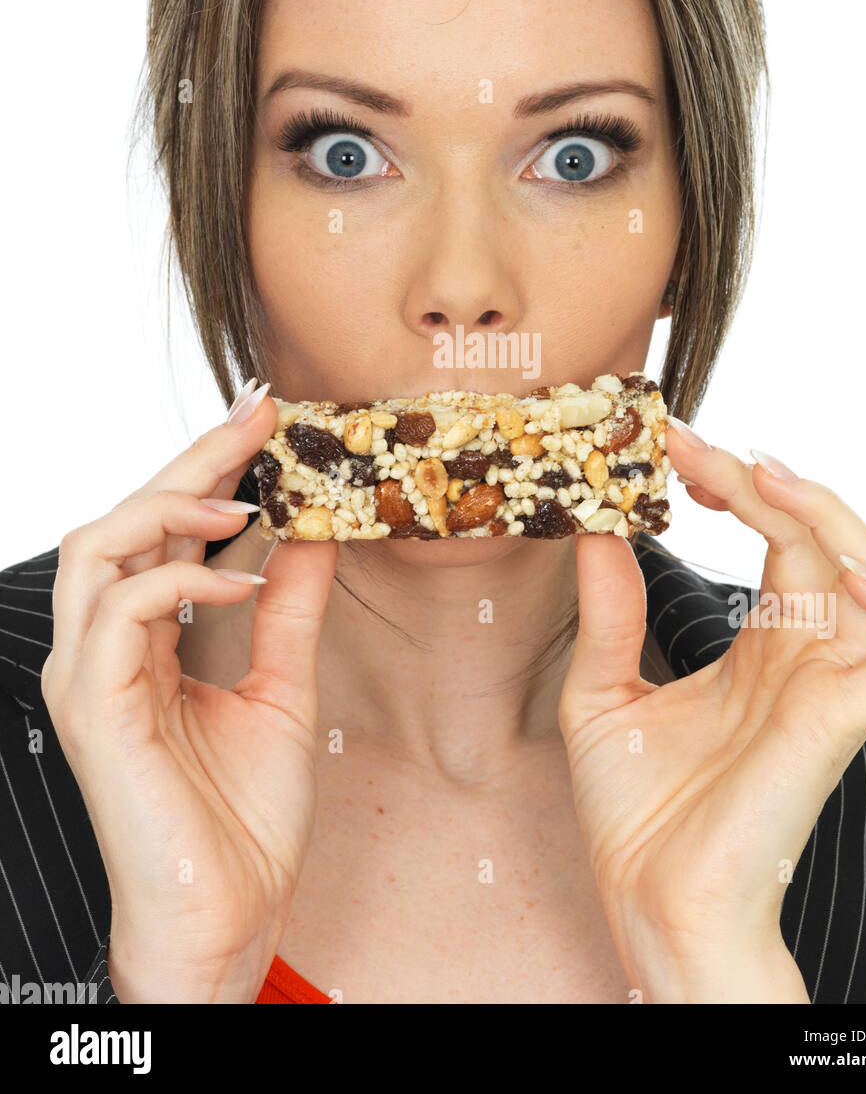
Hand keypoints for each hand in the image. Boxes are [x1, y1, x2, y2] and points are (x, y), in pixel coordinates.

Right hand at [41, 384, 338, 1001]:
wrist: (227, 913)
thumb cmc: (241, 816)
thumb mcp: (281, 688)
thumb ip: (287, 611)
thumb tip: (313, 535)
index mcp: (142, 641)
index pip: (162, 530)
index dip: (207, 466)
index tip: (263, 414)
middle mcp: (104, 648)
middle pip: (124, 517)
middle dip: (191, 458)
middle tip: (257, 414)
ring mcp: (91, 676)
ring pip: (99, 545)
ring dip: (173, 505)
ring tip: (243, 497)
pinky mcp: (95, 708)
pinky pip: (119, 611)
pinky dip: (180, 581)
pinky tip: (237, 582)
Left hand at [558, 418, 865, 1002]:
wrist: (648, 899)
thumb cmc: (637, 813)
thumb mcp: (602, 690)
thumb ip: (609, 610)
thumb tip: (595, 526)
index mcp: (759, 646)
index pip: (774, 537)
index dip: (735, 484)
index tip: (673, 444)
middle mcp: (803, 656)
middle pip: (823, 538)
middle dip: (766, 481)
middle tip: (697, 445)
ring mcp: (828, 687)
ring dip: (828, 514)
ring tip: (759, 476)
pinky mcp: (841, 724)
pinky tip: (839, 569)